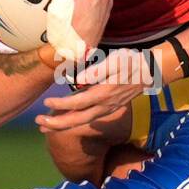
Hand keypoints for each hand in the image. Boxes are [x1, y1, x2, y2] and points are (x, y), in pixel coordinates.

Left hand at [36, 48, 152, 131]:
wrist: (150, 71)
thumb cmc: (131, 62)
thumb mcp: (115, 61)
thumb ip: (97, 71)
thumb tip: (79, 80)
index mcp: (104, 94)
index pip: (77, 103)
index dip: (61, 104)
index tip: (46, 102)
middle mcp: (104, 106)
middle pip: (77, 120)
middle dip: (57, 124)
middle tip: (38, 124)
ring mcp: (107, 109)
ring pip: (81, 122)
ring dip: (62, 125)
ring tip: (44, 127)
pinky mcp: (107, 108)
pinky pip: (87, 119)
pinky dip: (73, 122)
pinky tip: (63, 120)